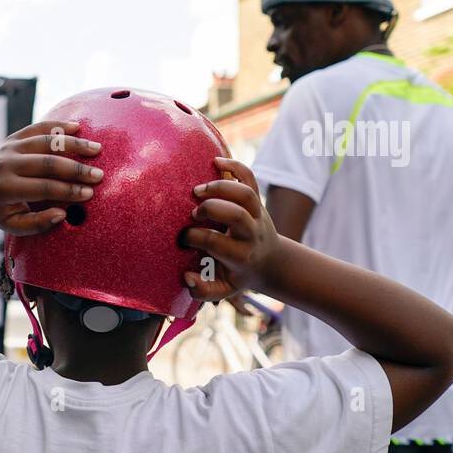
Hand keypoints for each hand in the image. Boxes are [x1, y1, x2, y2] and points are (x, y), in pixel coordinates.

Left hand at [0, 120, 103, 234]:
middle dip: (76, 169)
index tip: (89, 193)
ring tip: (96, 149)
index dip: (68, 191)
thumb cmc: (2, 212)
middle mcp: (6, 164)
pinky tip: (78, 127)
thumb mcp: (15, 226)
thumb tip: (62, 214)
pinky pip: (38, 127)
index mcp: (6, 188)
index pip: (43, 188)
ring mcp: (9, 147)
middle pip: (47, 163)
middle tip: (98, 175)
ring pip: (45, 141)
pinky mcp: (13, 137)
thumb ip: (38, 224)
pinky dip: (58, 126)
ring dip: (73, 144)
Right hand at [180, 157, 283, 300]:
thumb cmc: (239, 274)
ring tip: (198, 190)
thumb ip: (203, 291)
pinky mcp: (258, 201)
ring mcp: (258, 214)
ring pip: (245, 193)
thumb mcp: (223, 289)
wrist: (270, 262)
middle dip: (211, 209)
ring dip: (220, 186)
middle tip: (193, 212)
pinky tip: (215, 161)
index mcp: (241, 255)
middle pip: (236, 214)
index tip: (182, 238)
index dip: (193, 237)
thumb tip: (186, 277)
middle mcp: (252, 233)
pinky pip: (250, 178)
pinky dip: (235, 166)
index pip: (214, 242)